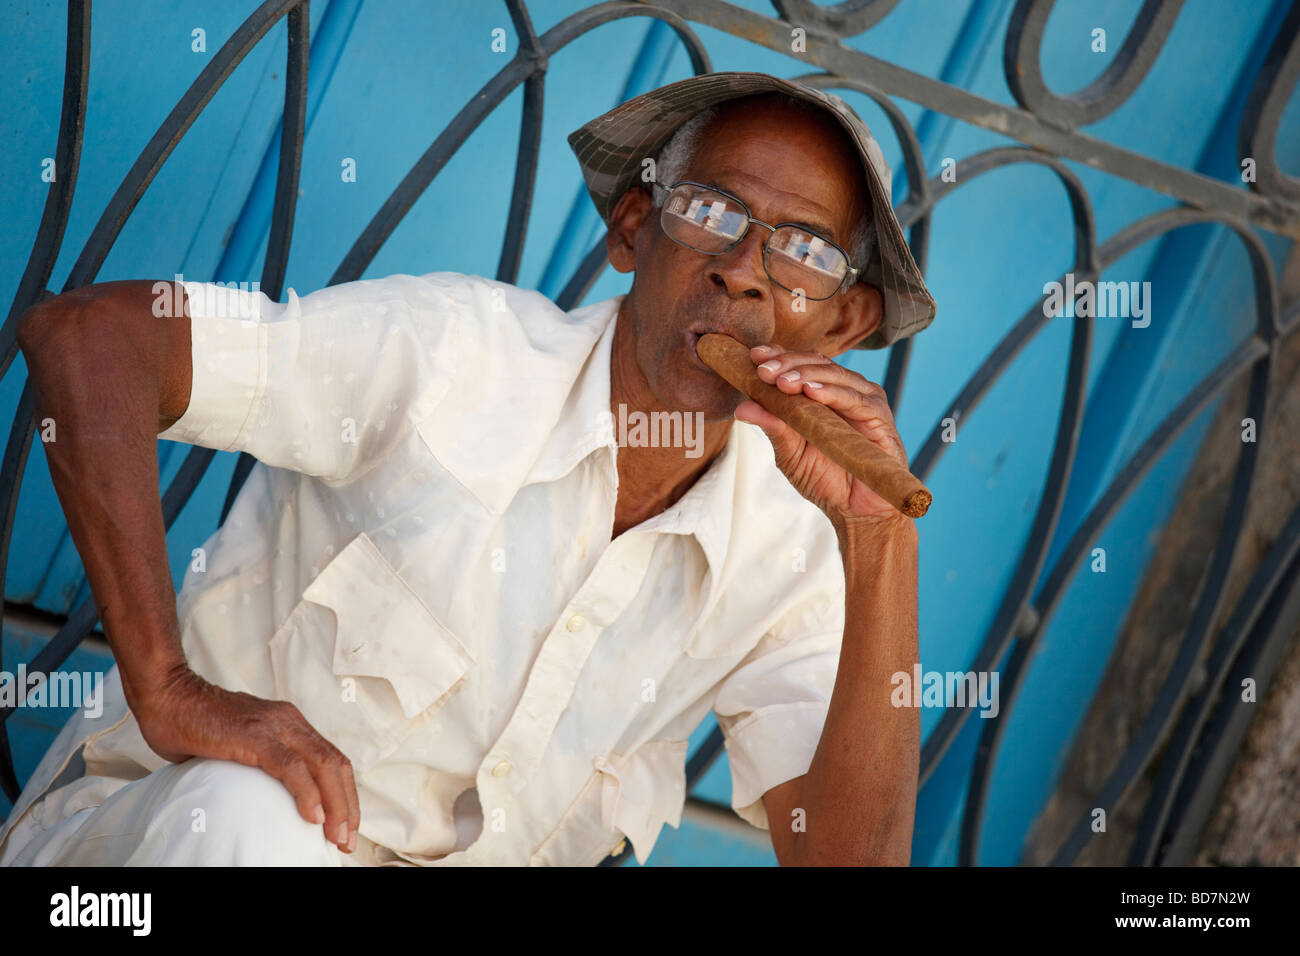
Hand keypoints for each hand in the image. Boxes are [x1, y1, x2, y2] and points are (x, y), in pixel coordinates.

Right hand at [131, 663, 359, 853]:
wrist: (167, 695)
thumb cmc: (194, 724)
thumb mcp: (239, 744)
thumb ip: (258, 763)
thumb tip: (266, 799)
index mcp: (289, 724)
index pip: (331, 760)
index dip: (344, 794)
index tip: (344, 826)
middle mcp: (289, 721)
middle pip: (335, 765)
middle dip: (347, 806)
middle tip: (345, 841)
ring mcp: (274, 726)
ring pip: (323, 765)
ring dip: (335, 805)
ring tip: (336, 836)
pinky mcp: (255, 735)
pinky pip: (291, 766)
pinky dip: (307, 793)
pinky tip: (312, 816)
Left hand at [735, 343, 911, 528]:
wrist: (856, 511)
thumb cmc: (824, 479)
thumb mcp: (790, 453)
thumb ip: (771, 427)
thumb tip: (741, 408)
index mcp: (821, 392)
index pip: (799, 363)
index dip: (778, 356)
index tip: (754, 357)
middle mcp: (843, 390)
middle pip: (816, 362)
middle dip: (787, 364)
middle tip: (764, 371)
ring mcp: (863, 400)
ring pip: (835, 375)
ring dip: (806, 375)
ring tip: (783, 382)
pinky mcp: (879, 416)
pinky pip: (855, 399)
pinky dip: (832, 393)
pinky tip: (812, 392)